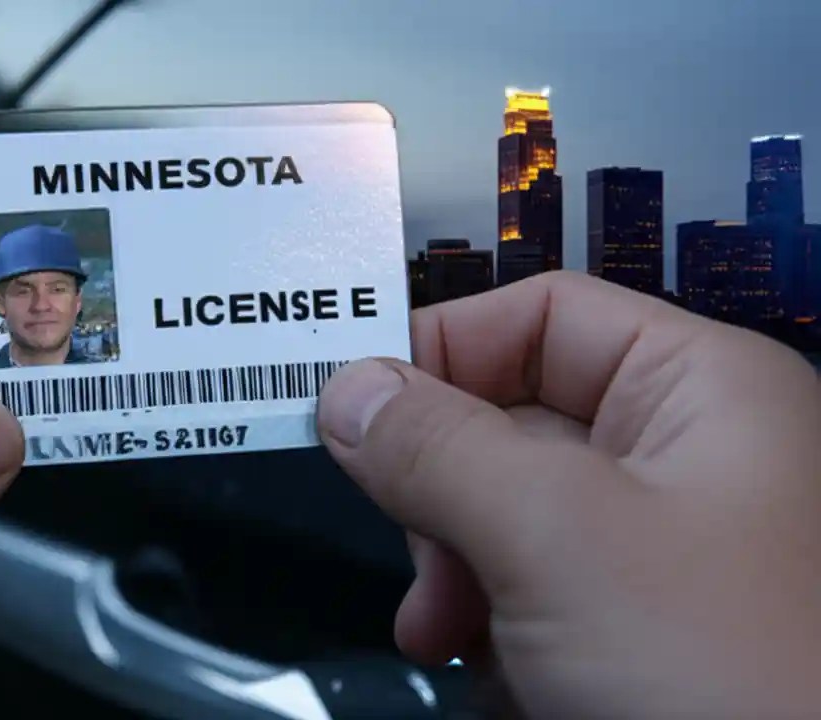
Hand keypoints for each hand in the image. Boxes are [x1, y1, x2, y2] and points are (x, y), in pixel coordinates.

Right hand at [317, 271, 820, 718]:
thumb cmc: (719, 670)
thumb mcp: (553, 537)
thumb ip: (437, 449)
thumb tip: (347, 391)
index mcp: (699, 391)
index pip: (540, 318)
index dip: (439, 349)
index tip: (348, 408)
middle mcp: (684, 457)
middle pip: (511, 421)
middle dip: (442, 491)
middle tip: (413, 552)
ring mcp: (665, 549)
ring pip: (509, 514)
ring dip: (455, 568)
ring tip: (440, 632)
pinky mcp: (642, 627)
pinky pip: (533, 589)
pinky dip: (492, 623)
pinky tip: (489, 671)